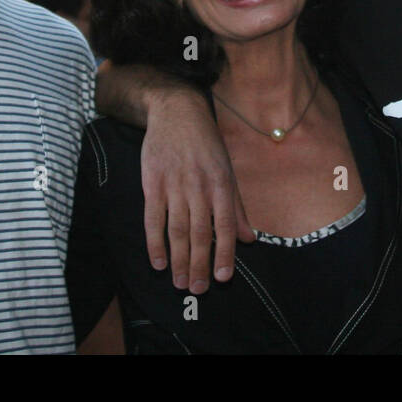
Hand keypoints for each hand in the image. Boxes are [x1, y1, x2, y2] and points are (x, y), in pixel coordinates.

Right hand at [140, 90, 253, 293]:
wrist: (177, 112)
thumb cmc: (206, 143)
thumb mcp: (228, 170)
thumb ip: (236, 207)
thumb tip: (249, 239)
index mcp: (221, 184)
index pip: (224, 226)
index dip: (224, 254)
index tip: (223, 278)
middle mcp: (198, 186)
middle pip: (198, 233)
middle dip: (199, 264)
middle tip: (198, 289)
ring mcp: (174, 185)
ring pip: (176, 230)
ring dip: (178, 259)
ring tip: (179, 282)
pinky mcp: (152, 183)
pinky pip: (153, 218)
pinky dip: (155, 242)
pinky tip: (157, 261)